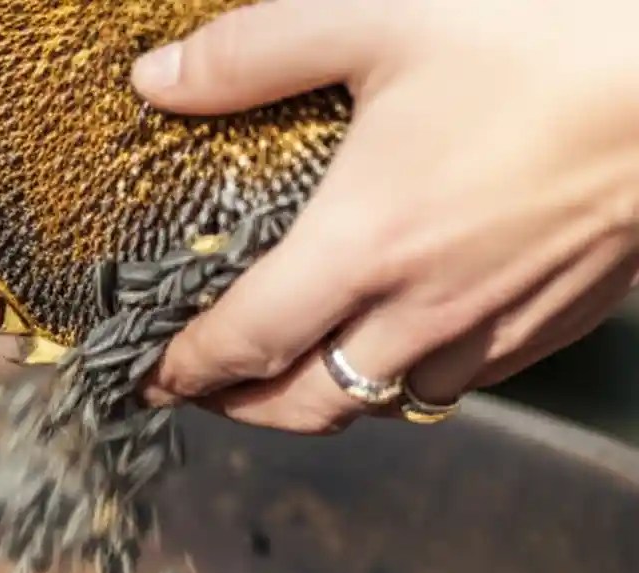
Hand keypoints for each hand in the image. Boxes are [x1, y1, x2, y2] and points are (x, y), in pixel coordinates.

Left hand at [132, 0, 638, 433]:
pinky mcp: (552, 322)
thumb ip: (252, 55)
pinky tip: (395, 339)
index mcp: (363, 244)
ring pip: (382, 404)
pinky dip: (404, 378)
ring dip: (321, 398)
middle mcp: (423, 308)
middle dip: (240, 409)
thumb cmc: (544, 34)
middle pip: (304, 405)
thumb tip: (156, 83)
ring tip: (291, 367)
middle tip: (205, 389)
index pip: (243, 342)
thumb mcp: (377, 17)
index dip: (183, 370)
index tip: (145, 378)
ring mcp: (493, 326)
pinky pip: (458, 382)